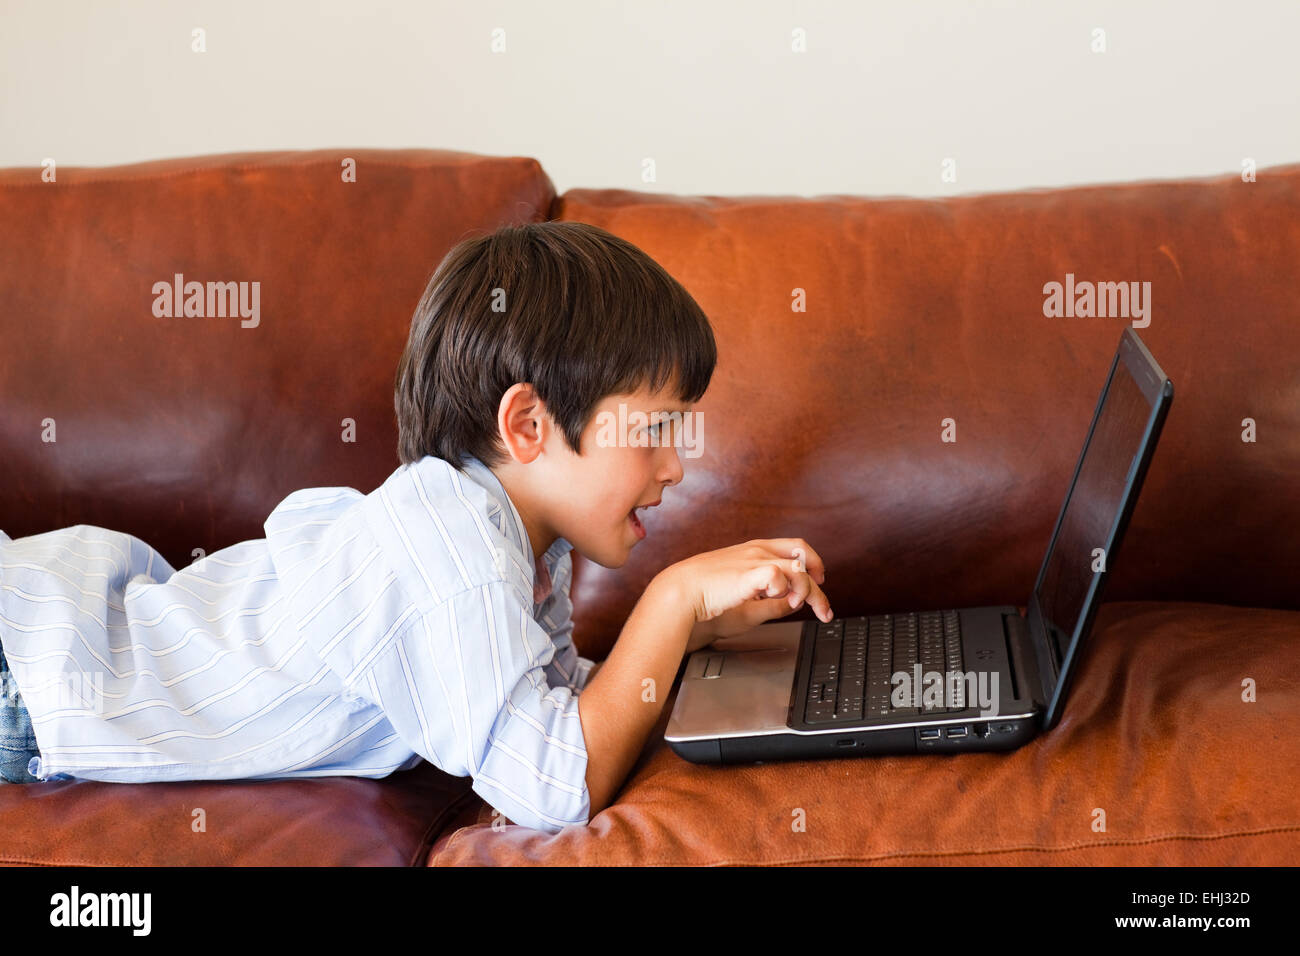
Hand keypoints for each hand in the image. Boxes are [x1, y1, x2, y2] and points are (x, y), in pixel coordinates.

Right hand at [665, 538, 831, 652]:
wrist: (681, 591)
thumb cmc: (705, 595)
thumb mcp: (747, 599)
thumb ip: (771, 601)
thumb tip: (794, 603)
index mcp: (755, 550)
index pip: (794, 547)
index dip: (812, 563)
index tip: (817, 581)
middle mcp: (758, 551)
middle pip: (802, 553)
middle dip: (818, 577)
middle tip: (823, 601)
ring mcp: (755, 559)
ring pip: (798, 568)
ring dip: (807, 591)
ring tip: (803, 607)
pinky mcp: (751, 572)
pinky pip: (781, 576)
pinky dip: (787, 591)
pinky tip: (782, 602)